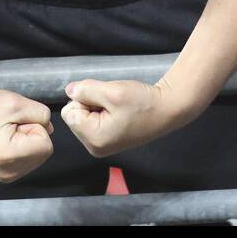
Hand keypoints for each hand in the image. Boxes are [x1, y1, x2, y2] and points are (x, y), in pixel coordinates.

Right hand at [0, 88, 53, 183]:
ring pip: (37, 156)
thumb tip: (50, 129)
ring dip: (28, 140)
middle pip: (43, 152)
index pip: (47, 145)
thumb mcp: (16, 103)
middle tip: (10, 124)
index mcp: (9, 157)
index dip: (36, 127)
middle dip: (33, 134)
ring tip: (6, 130)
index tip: (16, 121)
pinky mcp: (5, 174)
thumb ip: (41, 115)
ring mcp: (5, 176)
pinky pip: (28, 159)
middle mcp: (8, 172)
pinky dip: (23, 146)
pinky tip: (5, 138)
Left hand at [61, 79, 194, 157]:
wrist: (168, 109)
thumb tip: (69, 90)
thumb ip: (86, 90)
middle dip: (90, 103)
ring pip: (84, 117)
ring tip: (118, 107)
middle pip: (75, 116)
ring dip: (97, 106)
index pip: (69, 113)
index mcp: (94, 139)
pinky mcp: (108, 141)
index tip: (106, 99)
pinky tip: (119, 112)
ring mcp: (101, 146)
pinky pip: (93, 121)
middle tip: (113, 102)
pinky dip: (103, 112)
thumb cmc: (143, 102)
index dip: (84, 98)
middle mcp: (95, 147)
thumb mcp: (112, 92)